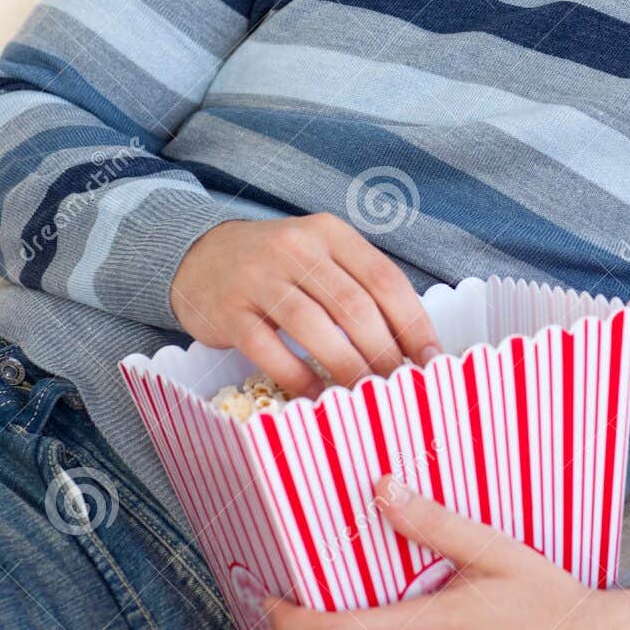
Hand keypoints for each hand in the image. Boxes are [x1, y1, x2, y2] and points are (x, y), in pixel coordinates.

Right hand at [170, 215, 441, 395]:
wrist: (198, 255)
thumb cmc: (276, 264)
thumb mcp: (320, 254)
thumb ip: (359, 285)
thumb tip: (411, 342)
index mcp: (330, 233)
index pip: (384, 278)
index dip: (413, 322)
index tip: (431, 359)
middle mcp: (296, 248)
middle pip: (353, 305)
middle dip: (384, 352)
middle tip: (400, 386)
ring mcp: (258, 278)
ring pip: (314, 326)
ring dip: (347, 367)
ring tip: (366, 396)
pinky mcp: (228, 311)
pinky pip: (268, 349)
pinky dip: (298, 377)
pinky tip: (317, 396)